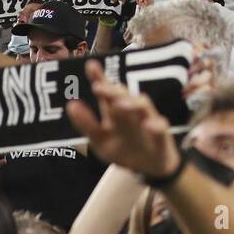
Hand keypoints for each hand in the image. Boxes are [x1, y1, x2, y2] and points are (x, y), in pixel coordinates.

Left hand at [66, 60, 181, 178]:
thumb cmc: (124, 149)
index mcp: (115, 112)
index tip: (90, 65)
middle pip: (124, 96)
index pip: (107, 92)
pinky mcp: (162, 136)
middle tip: (98, 87)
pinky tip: (148, 125)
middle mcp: (132, 112)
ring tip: (119, 104)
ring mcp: (148, 121)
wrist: (150, 169)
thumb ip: (86, 123)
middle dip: (112, 90)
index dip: (99, 78)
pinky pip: (161, 128)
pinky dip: (155, 126)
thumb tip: (71, 104)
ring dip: (132, 104)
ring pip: (143, 107)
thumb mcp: (100, 140)